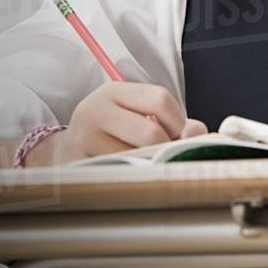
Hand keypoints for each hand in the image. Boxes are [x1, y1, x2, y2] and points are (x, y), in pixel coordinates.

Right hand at [26, 83, 206, 165]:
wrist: (70, 149)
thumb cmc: (115, 130)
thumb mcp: (140, 113)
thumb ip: (174, 119)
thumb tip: (198, 133)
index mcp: (113, 91)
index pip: (160, 99)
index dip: (178, 120)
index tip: (178, 132)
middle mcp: (94, 111)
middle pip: (150, 133)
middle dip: (166, 146)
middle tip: (164, 152)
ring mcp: (82, 140)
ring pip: (136, 157)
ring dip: (151, 164)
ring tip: (146, 162)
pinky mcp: (77, 166)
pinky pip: (120, 175)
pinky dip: (134, 176)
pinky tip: (132, 172)